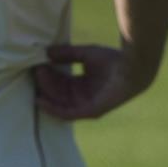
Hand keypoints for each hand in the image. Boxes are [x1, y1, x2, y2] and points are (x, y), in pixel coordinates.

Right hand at [32, 41, 153, 119]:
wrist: (132, 68)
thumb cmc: (114, 59)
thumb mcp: (86, 54)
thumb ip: (67, 54)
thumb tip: (46, 52)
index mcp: (85, 84)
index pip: (62, 81)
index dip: (50, 74)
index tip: (38, 63)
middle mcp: (85, 96)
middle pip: (59, 92)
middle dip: (46, 82)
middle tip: (35, 70)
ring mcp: (87, 106)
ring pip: (60, 102)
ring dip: (47, 92)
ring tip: (38, 78)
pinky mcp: (90, 112)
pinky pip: (67, 114)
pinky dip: (53, 109)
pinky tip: (40, 101)